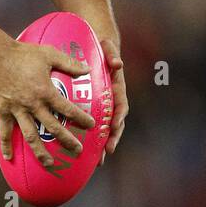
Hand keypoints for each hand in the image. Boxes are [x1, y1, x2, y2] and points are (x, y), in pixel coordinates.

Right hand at [0, 37, 95, 170]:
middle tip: (78, 151)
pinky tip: (9, 158)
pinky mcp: (3, 110)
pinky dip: (6, 145)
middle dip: (66, 140)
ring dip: (40, 151)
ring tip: (49, 163)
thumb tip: (88, 70)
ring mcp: (16, 110)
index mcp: (45, 91)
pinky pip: (4, 131)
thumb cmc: (23, 53)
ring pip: (30, 136)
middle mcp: (32, 104)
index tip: (91, 125)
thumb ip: (69, 63)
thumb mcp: (49, 54)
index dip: (80, 118)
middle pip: (52, 127)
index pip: (67, 109)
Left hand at [97, 37, 127, 165]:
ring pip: (106, 127)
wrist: (99, 46)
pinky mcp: (95, 107)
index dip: (118, 116)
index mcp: (117, 87)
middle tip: (107, 151)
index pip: (120, 105)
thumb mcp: (107, 47)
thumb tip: (117, 63)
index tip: (115, 126)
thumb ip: (112, 53)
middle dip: (112, 137)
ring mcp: (104, 104)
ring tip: (99, 160)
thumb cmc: (102, 47)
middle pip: (115, 122)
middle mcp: (112, 99)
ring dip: (103, 143)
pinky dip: (92, 138)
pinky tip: (85, 152)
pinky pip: (94, 124)